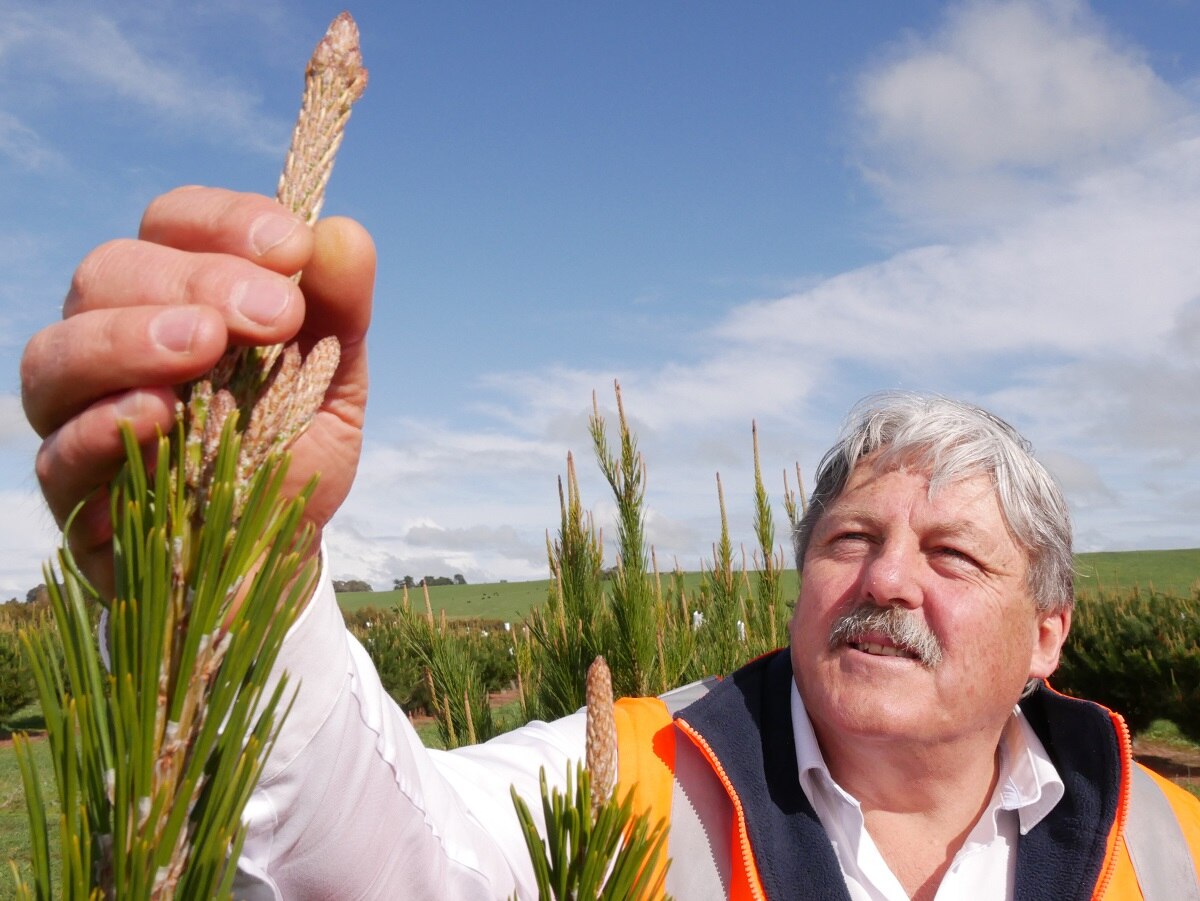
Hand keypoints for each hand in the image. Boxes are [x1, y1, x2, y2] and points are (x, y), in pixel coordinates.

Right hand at [21, 186, 374, 593]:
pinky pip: (55, 452)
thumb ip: (340, 309)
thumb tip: (345, 235)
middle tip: (272, 314)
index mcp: (177, 293)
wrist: (279, 548)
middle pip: (110, 272)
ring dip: (127, 338)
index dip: (225, 223)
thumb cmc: (296, 446)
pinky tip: (159, 417)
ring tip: (203, 347)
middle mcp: (113, 337)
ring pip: (57, 352)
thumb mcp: (334, 377)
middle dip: (194, 281)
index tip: (292, 249)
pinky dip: (100, 428)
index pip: (172, 222)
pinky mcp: (72, 490)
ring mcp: (81, 412)